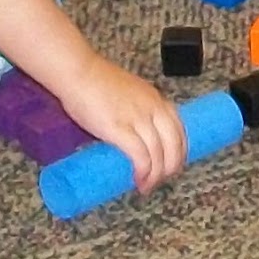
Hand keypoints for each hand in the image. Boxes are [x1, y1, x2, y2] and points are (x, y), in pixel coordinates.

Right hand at [56, 56, 186, 194]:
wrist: (78, 72)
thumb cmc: (96, 81)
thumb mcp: (129, 92)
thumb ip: (137, 108)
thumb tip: (134, 132)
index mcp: (156, 99)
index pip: (180, 130)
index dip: (179, 152)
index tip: (172, 165)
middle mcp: (152, 108)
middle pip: (174, 145)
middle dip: (171, 167)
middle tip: (160, 180)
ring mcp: (137, 118)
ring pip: (159, 154)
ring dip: (156, 175)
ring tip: (146, 186)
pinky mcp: (120, 129)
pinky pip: (141, 156)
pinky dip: (143, 172)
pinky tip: (139, 180)